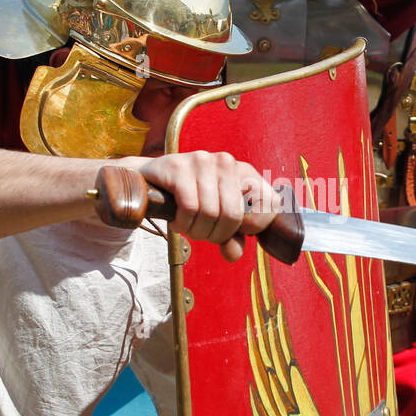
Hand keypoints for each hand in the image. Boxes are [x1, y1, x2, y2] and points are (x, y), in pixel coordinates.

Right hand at [131, 151, 276, 262]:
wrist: (146, 182)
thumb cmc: (187, 201)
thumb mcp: (215, 220)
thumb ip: (230, 237)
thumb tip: (233, 254)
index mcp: (244, 172)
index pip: (270, 204)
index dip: (253, 227)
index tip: (233, 231)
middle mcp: (226, 162)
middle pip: (234, 215)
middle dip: (216, 235)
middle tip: (201, 235)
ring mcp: (203, 161)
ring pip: (210, 213)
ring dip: (196, 231)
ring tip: (187, 228)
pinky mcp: (179, 166)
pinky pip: (190, 207)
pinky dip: (183, 223)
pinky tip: (177, 222)